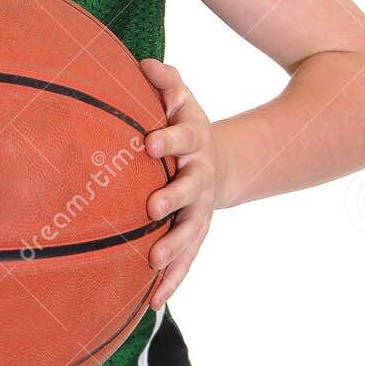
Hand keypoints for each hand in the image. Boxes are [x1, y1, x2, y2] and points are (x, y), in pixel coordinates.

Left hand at [138, 59, 221, 311]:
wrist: (219, 163)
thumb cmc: (183, 126)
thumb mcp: (181, 100)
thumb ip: (166, 83)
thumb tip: (145, 63)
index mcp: (196, 142)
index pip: (184, 138)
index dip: (169, 140)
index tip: (149, 143)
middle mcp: (201, 178)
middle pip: (190, 190)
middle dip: (173, 198)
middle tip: (152, 207)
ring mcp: (201, 211)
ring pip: (190, 232)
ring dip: (174, 249)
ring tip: (154, 263)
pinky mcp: (196, 236)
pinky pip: (186, 262)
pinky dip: (172, 281)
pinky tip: (153, 302)